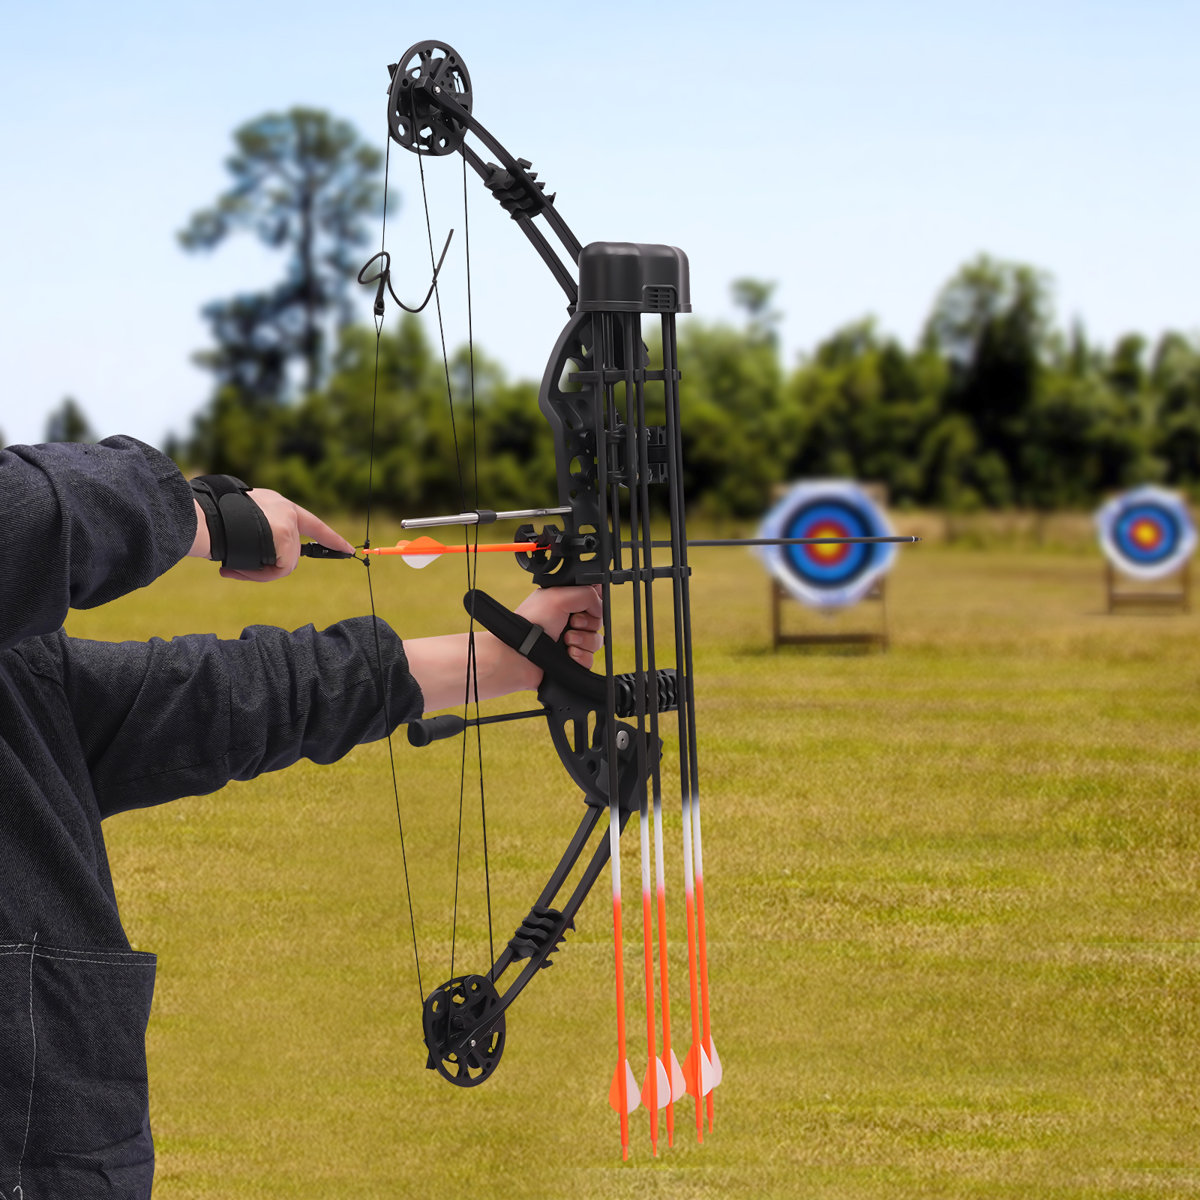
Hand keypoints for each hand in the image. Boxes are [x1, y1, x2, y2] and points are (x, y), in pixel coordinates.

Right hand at [189, 490, 354, 581]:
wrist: (201, 517)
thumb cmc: (209, 522)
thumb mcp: (238, 522)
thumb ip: (258, 535)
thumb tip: (262, 561)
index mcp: (275, 503)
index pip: (310, 522)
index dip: (330, 538)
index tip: (348, 549)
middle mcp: (286, 509)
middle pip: (291, 552)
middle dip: (268, 567)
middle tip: (236, 571)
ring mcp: (287, 522)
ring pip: (284, 564)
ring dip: (260, 573)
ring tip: (232, 568)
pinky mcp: (284, 535)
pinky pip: (280, 569)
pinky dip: (260, 575)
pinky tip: (237, 569)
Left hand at [405, 585, 604, 711]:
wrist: (519, 655)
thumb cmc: (531, 623)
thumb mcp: (559, 596)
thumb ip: (587, 594)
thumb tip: (600, 606)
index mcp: (565, 603)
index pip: (592, 599)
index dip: (594, 604)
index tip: (586, 607)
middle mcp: (568, 621)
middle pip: (598, 621)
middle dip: (588, 623)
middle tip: (571, 623)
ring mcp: (571, 641)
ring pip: (596, 640)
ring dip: (584, 640)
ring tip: (566, 642)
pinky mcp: (572, 660)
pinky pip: (591, 659)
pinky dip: (581, 656)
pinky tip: (568, 655)